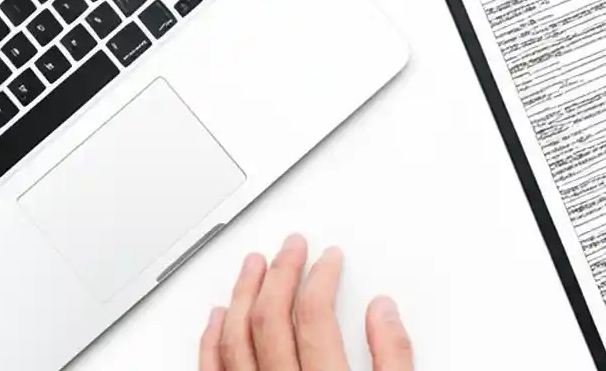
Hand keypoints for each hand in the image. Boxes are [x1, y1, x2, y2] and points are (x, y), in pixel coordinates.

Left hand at [199, 235, 413, 370]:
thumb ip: (394, 358)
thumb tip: (384, 312)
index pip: (314, 317)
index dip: (321, 278)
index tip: (329, 259)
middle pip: (269, 320)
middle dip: (281, 274)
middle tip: (292, 247)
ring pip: (234, 340)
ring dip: (242, 296)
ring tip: (253, 266)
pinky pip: (211, 369)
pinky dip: (211, 340)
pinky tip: (218, 318)